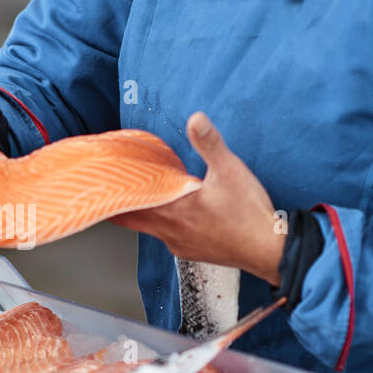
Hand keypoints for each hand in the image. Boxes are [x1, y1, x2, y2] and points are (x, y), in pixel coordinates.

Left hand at [113, 113, 285, 284]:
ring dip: (144, 213)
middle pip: (132, 219)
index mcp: (173, 210)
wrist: (269, 251)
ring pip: (150, 228)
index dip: (116, 191)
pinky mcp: (192, 252)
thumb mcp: (230, 171)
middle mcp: (170, 231)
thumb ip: (209, 144)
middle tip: (112, 190)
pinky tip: (175, 215)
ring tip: (141, 196)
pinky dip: (163, 225)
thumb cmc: (249, 214)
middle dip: (122, 203)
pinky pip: (168, 237)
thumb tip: (195, 119)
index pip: (131, 201)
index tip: (103, 182)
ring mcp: (180, 244)